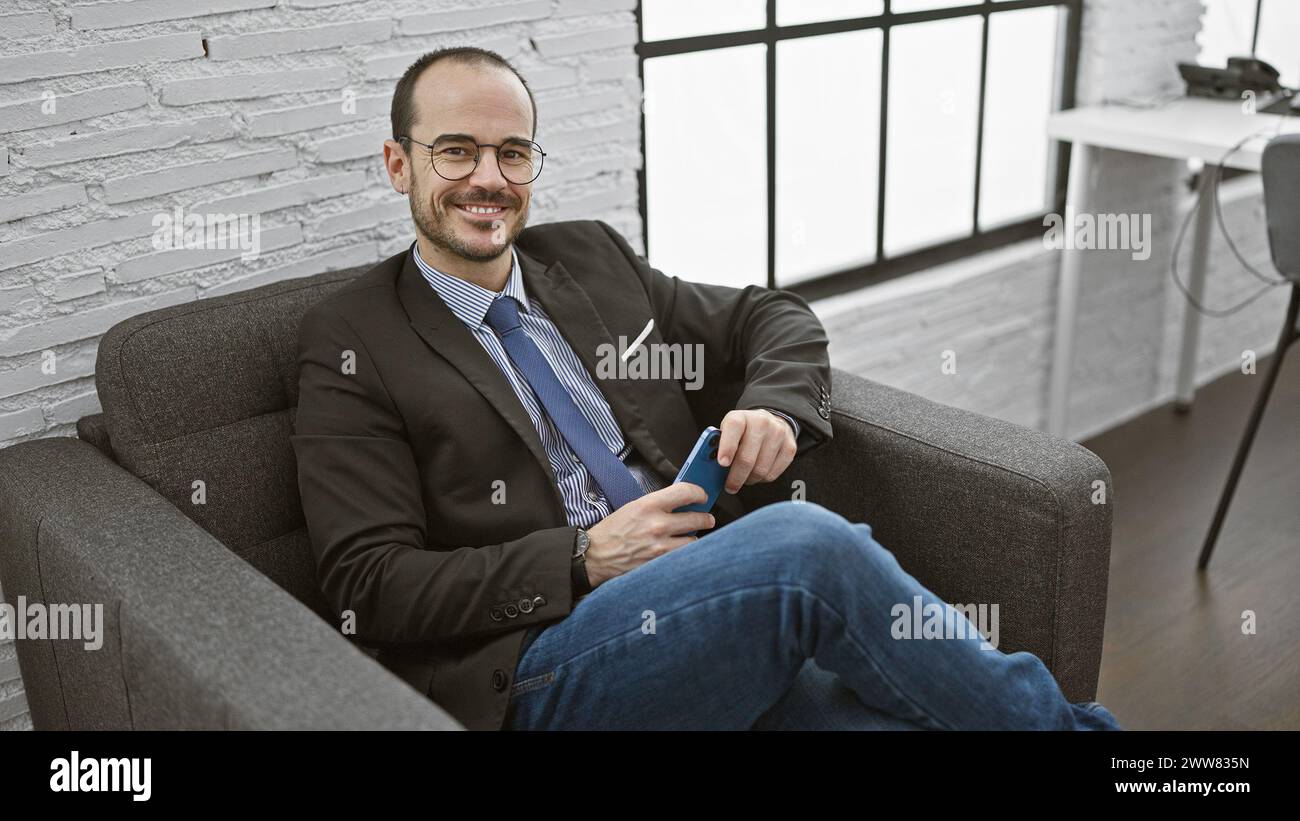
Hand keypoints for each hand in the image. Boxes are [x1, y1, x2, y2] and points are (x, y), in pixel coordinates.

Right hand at [584, 483, 714, 587]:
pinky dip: (685, 553)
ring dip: (695, 537)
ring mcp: (660, 546)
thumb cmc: (612, 531)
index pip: (685, 492)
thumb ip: (658, 504)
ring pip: (694, 540)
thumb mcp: (633, 507)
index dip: (699, 493)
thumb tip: (682, 502)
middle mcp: (657, 524)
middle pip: (697, 518)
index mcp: (648, 505)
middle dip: (705, 518)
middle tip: (707, 518)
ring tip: (690, 536)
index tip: (702, 496)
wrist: (596, 555)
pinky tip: (681, 550)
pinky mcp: (660, 563)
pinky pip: (684, 556)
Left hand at [716, 409, 797, 494]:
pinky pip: (772, 474)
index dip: (727, 447)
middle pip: (747, 458)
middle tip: (730, 487)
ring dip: (749, 480)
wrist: (770, 421)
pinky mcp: (789, 447)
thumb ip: (718, 445)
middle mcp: (761, 423)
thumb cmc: (743, 432)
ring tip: (743, 479)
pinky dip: (761, 479)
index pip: (734, 428)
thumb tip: (710, 468)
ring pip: (760, 469)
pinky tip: (756, 474)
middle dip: (735, 478)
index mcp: (741, 417)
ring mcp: (778, 434)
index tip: (722, 463)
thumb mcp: (728, 431)